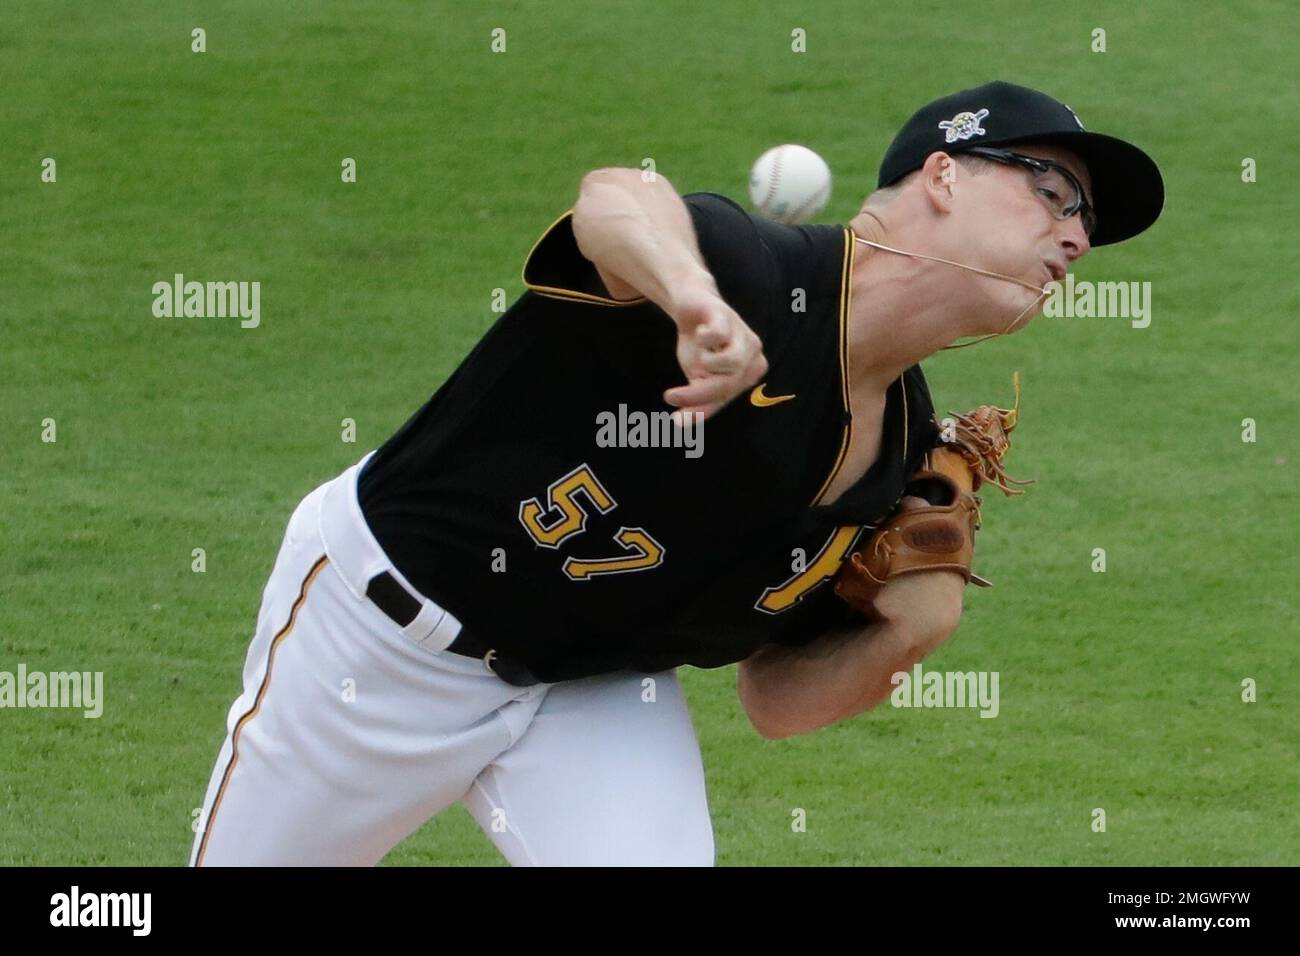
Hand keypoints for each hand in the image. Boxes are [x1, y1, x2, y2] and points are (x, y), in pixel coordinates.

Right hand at [662, 286, 766, 422]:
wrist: (690, 306)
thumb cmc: (699, 345)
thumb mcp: (697, 376)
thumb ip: (697, 399)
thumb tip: (681, 424)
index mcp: (749, 372)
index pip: (726, 398)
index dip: (702, 410)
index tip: (677, 420)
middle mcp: (753, 354)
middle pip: (728, 385)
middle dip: (697, 395)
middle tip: (669, 397)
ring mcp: (743, 334)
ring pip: (730, 363)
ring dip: (705, 363)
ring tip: (698, 353)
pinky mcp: (727, 316)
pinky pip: (718, 336)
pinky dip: (704, 338)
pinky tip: (701, 332)